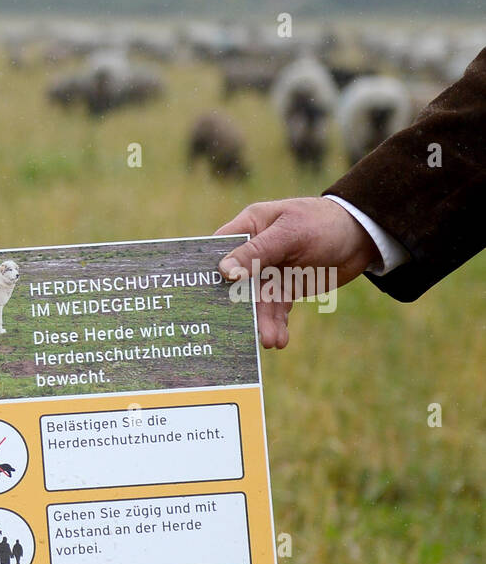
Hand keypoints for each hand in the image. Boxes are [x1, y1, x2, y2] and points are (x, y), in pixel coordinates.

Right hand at [215, 197, 380, 348]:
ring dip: (263, 322)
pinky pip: (275, 310)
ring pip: (257, 302)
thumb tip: (224, 271)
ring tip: (271, 341)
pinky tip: (280, 340)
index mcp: (249, 227)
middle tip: (239, 330)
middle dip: (238, 309)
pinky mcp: (284, 288)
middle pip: (235, 284)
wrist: (364, 236)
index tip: (200, 297)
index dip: (208, 272)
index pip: (219, 250)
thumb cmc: (325, 223)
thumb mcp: (291, 233)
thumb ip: (257, 252)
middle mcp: (254, 252)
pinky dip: (277, 324)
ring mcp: (268, 272)